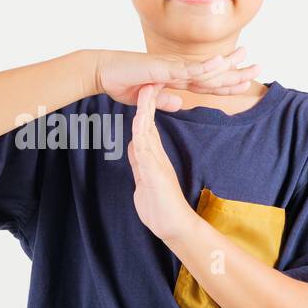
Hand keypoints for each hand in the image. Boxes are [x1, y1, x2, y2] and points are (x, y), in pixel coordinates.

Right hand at [95, 47, 259, 110]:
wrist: (103, 72)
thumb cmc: (122, 82)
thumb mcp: (146, 98)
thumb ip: (163, 100)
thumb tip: (180, 103)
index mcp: (175, 78)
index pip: (206, 82)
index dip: (226, 83)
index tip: (245, 82)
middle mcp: (177, 70)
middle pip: (212, 73)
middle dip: (235, 71)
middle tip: (258, 66)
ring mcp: (171, 67)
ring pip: (204, 68)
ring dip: (227, 64)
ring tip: (247, 58)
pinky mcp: (162, 68)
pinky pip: (186, 69)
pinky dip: (203, 66)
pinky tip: (220, 62)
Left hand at [127, 83, 198, 241]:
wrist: (174, 227)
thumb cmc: (160, 207)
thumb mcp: (144, 179)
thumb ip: (140, 162)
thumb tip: (134, 145)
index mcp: (153, 157)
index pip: (146, 127)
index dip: (144, 108)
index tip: (143, 90)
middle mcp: (156, 157)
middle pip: (148, 124)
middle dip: (147, 102)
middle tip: (148, 79)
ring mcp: (157, 165)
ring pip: (148, 134)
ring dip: (145, 113)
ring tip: (145, 92)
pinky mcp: (156, 176)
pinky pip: (147, 153)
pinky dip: (143, 137)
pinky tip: (139, 125)